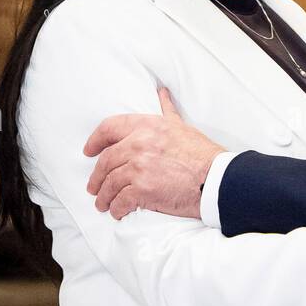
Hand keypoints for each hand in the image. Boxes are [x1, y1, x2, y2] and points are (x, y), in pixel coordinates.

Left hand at [85, 88, 226, 219]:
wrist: (216, 179)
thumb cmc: (202, 154)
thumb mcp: (182, 126)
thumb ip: (167, 111)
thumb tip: (162, 94)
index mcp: (147, 126)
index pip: (109, 128)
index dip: (95, 141)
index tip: (89, 151)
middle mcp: (139, 144)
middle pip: (106, 161)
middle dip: (97, 177)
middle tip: (94, 187)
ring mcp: (138, 168)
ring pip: (109, 183)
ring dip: (104, 196)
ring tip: (104, 203)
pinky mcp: (142, 190)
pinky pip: (120, 201)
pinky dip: (116, 208)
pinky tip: (118, 211)